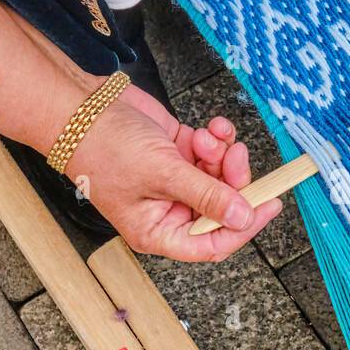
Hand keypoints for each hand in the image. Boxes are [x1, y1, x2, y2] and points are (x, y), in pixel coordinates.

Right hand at [65, 81, 281, 261]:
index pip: (212, 244)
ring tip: (210, 138)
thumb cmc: (103, 147)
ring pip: (219, 177)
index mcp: (157, 231)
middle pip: (221, 208)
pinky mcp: (178, 153)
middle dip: (233, 181)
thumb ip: (207, 196)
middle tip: (236, 158)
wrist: (80, 105)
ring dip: (223, 156)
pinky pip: (211, 152)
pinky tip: (208, 128)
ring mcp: (174, 181)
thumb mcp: (163, 174)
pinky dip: (215, 140)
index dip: (244, 228)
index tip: (270, 205)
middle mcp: (168, 210)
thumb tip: (243, 218)